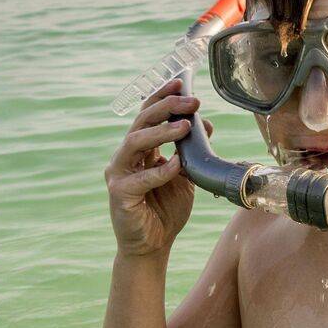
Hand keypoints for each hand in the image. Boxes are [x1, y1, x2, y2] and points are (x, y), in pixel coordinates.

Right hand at [104, 78, 213, 256]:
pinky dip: (160, 171)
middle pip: (141, 123)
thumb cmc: (165, 210)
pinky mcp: (120, 195)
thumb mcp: (186, 176)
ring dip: (161, 132)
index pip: (147, 115)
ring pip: (135, 143)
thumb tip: (207, 122)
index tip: (181, 82)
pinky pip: (140, 179)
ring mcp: (119, 175)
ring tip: (186, 126)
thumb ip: (192, 151)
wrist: (153, 245)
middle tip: (192, 101)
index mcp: (140, 150)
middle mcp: (126, 157)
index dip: (162, 96)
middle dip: (166, 108)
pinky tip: (177, 165)